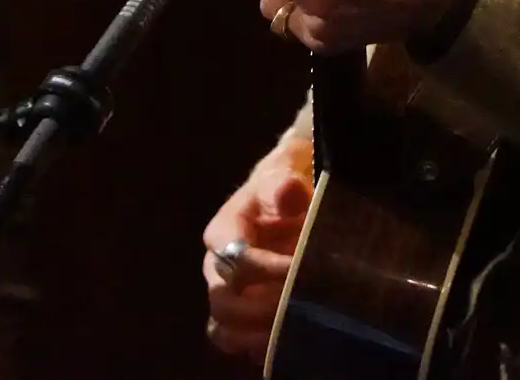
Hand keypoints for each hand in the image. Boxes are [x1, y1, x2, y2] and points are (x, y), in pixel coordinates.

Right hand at [202, 137, 313, 358]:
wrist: (292, 200)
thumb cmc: (286, 184)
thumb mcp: (286, 171)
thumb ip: (283, 184)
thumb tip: (288, 194)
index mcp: (223, 233)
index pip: (234, 261)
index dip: (267, 269)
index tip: (301, 267)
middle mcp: (218, 269)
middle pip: (223, 303)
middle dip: (262, 308)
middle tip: (300, 305)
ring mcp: (228, 296)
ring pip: (224, 329)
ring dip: (256, 335)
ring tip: (292, 330)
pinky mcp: (243, 316)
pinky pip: (238, 343)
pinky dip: (259, 348)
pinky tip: (290, 341)